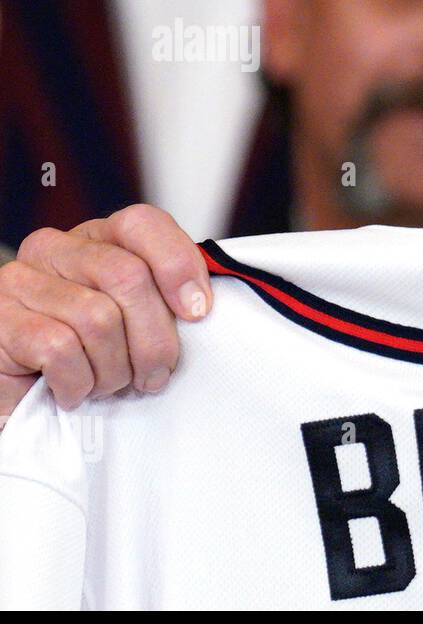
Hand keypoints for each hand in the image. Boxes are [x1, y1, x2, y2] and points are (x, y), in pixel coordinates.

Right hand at [0, 205, 210, 411]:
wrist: (24, 400)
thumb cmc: (90, 359)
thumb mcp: (136, 323)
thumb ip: (164, 300)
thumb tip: (201, 306)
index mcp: (95, 239)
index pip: (142, 223)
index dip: (178, 265)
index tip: (198, 312)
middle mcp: (54, 249)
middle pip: (128, 276)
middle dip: (154, 338)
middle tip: (154, 375)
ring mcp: (20, 280)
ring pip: (98, 318)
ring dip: (114, 369)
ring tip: (107, 385)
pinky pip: (60, 349)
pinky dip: (79, 382)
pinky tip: (74, 391)